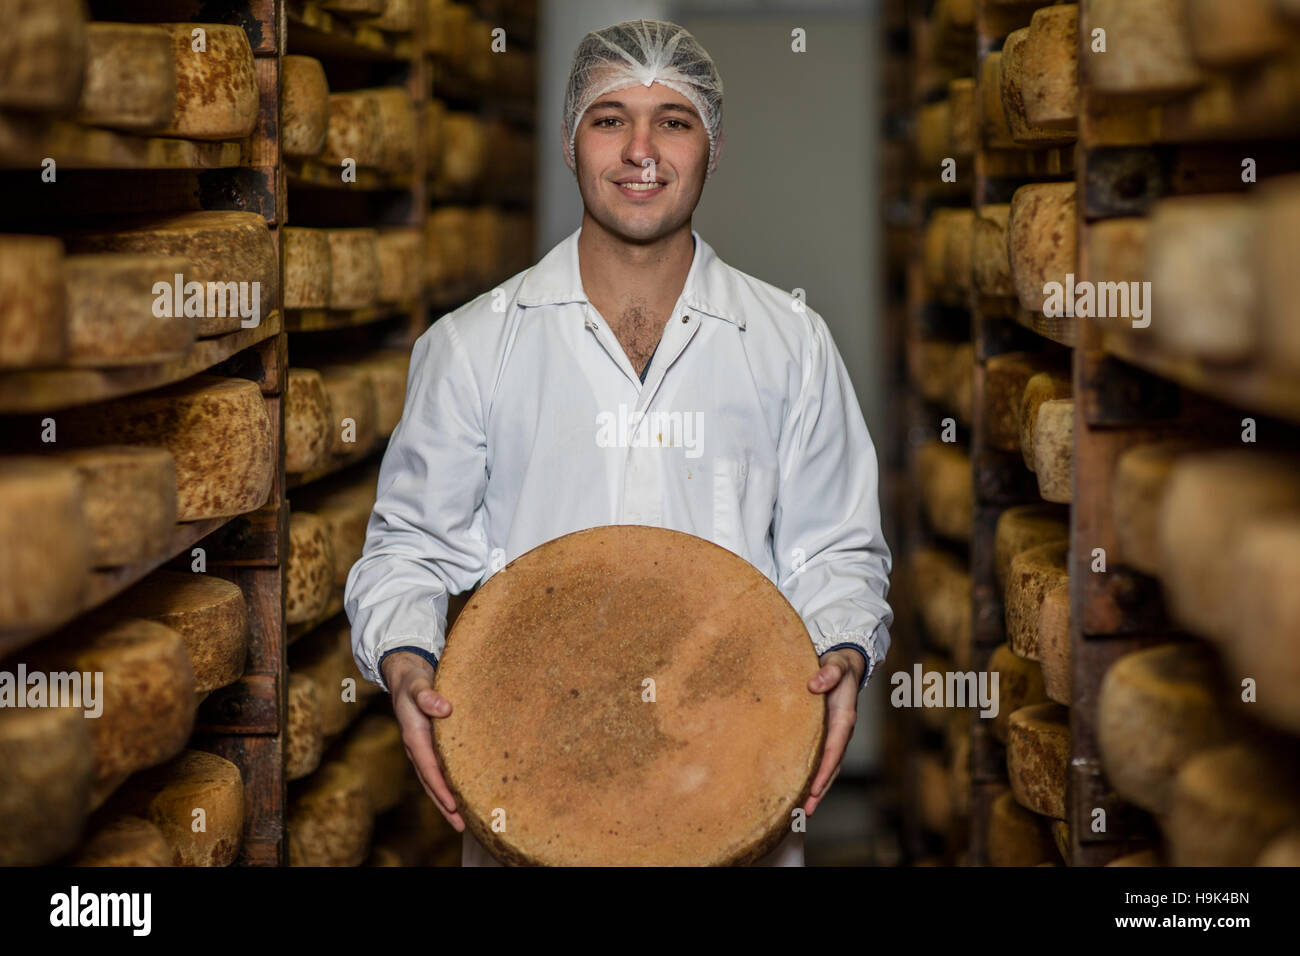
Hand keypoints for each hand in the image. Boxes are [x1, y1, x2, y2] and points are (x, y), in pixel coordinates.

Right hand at [383, 651, 464, 831]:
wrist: (405, 673)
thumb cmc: (413, 679)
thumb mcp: (418, 684)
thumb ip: (429, 695)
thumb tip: (444, 709)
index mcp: (414, 737)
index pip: (429, 769)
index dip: (441, 788)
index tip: (454, 805)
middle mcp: (416, 747)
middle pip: (431, 782)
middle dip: (445, 805)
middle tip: (462, 826)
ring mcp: (422, 748)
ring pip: (434, 780)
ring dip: (447, 800)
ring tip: (462, 821)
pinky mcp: (429, 744)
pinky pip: (438, 770)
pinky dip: (448, 785)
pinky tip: (461, 793)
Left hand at [802, 648, 864, 815]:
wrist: (841, 665)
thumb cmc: (836, 666)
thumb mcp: (835, 665)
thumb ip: (828, 673)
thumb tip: (814, 685)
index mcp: (844, 718)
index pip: (834, 748)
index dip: (824, 770)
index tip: (813, 788)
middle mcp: (841, 732)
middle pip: (831, 766)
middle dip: (819, 790)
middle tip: (805, 812)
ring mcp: (834, 737)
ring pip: (826, 768)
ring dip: (815, 790)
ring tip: (800, 812)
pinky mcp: (825, 737)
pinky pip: (819, 760)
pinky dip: (811, 777)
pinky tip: (797, 790)